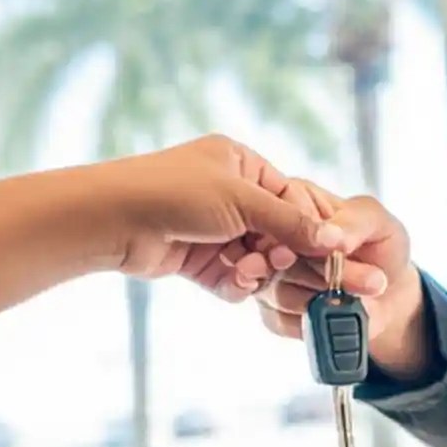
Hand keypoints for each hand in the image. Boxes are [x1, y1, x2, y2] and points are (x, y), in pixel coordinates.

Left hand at [99, 134, 338, 300]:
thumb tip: (334, 239)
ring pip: (256, 258)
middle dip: (280, 251)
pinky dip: (236, 282)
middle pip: (276, 232)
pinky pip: (232, 276)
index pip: (290, 197)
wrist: (112, 220)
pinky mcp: (197, 259)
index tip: (326, 250)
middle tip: (278, 263)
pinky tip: (232, 281)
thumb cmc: (173, 193)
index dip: (308, 225)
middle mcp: (228, 194)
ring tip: (246, 271)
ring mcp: (212, 228)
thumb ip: (291, 222)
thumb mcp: (241, 200)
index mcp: (239, 163)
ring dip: (256, 269)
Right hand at [255, 180, 433, 380]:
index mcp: (294, 200)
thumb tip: (334, 237)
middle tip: (368, 281)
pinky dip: (313, 322)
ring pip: (278, 291)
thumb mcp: (379, 223)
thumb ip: (356, 222)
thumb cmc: (381, 248)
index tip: (334, 252)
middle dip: (323, 274)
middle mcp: (274, 236)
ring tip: (357, 297)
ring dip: (323, 301)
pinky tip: (334, 314)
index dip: (302, 236)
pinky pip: (280, 320)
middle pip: (275, 255)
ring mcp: (269, 274)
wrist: (390, 295)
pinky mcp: (271, 309)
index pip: (278, 212)